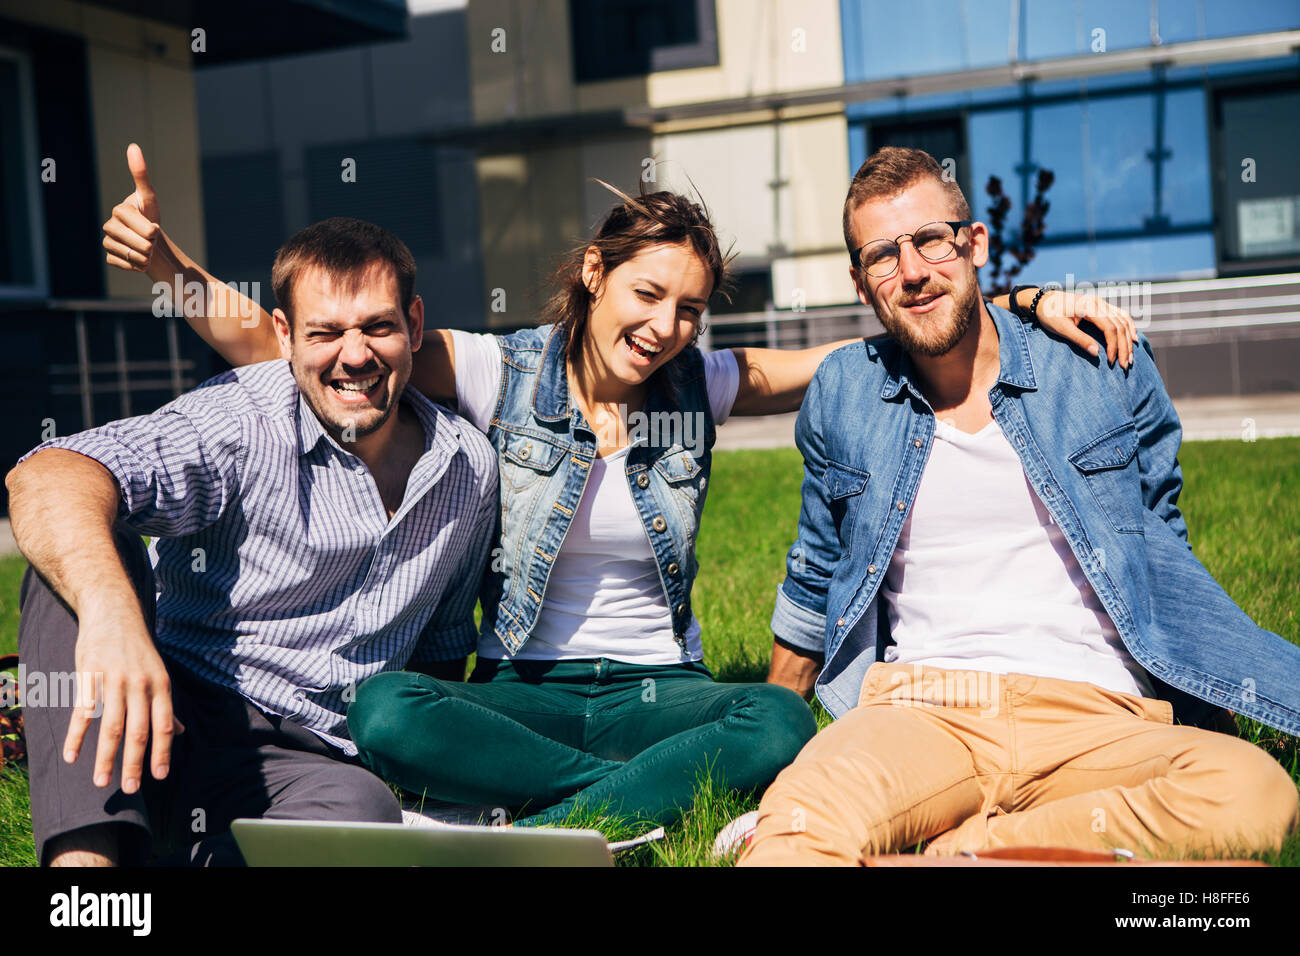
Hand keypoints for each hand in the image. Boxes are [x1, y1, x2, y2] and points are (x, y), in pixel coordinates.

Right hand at [65, 603, 182, 793]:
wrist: (113, 613)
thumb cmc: (138, 649)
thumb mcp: (159, 673)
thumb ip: (166, 705)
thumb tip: (182, 732)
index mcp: (161, 685)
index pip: (165, 725)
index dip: (162, 752)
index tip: (159, 776)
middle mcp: (140, 685)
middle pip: (138, 731)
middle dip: (135, 763)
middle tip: (131, 789)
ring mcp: (114, 681)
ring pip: (110, 726)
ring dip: (105, 757)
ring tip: (101, 782)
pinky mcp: (89, 677)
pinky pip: (82, 713)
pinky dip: (76, 736)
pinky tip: (72, 756)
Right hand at [102, 143, 168, 278]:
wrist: (150, 240)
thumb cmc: (151, 216)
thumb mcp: (150, 197)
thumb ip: (141, 174)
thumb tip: (132, 146)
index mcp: (120, 210)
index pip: (143, 228)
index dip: (153, 231)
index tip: (155, 228)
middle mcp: (109, 225)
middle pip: (138, 244)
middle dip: (151, 245)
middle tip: (152, 241)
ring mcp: (107, 242)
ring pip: (131, 256)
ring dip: (145, 257)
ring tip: (147, 250)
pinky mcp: (109, 257)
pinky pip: (124, 265)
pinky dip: (136, 266)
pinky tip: (138, 259)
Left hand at [1034, 290, 1138, 367]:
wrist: (1043, 300)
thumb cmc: (1049, 315)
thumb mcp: (1061, 329)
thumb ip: (1079, 339)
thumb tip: (1097, 354)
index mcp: (1089, 306)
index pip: (1110, 328)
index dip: (1113, 346)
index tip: (1112, 362)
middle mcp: (1099, 302)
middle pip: (1120, 325)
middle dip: (1124, 347)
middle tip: (1125, 365)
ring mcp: (1101, 302)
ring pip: (1123, 320)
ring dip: (1129, 339)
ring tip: (1130, 357)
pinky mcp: (1101, 305)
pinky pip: (1121, 315)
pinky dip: (1129, 327)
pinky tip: (1133, 338)